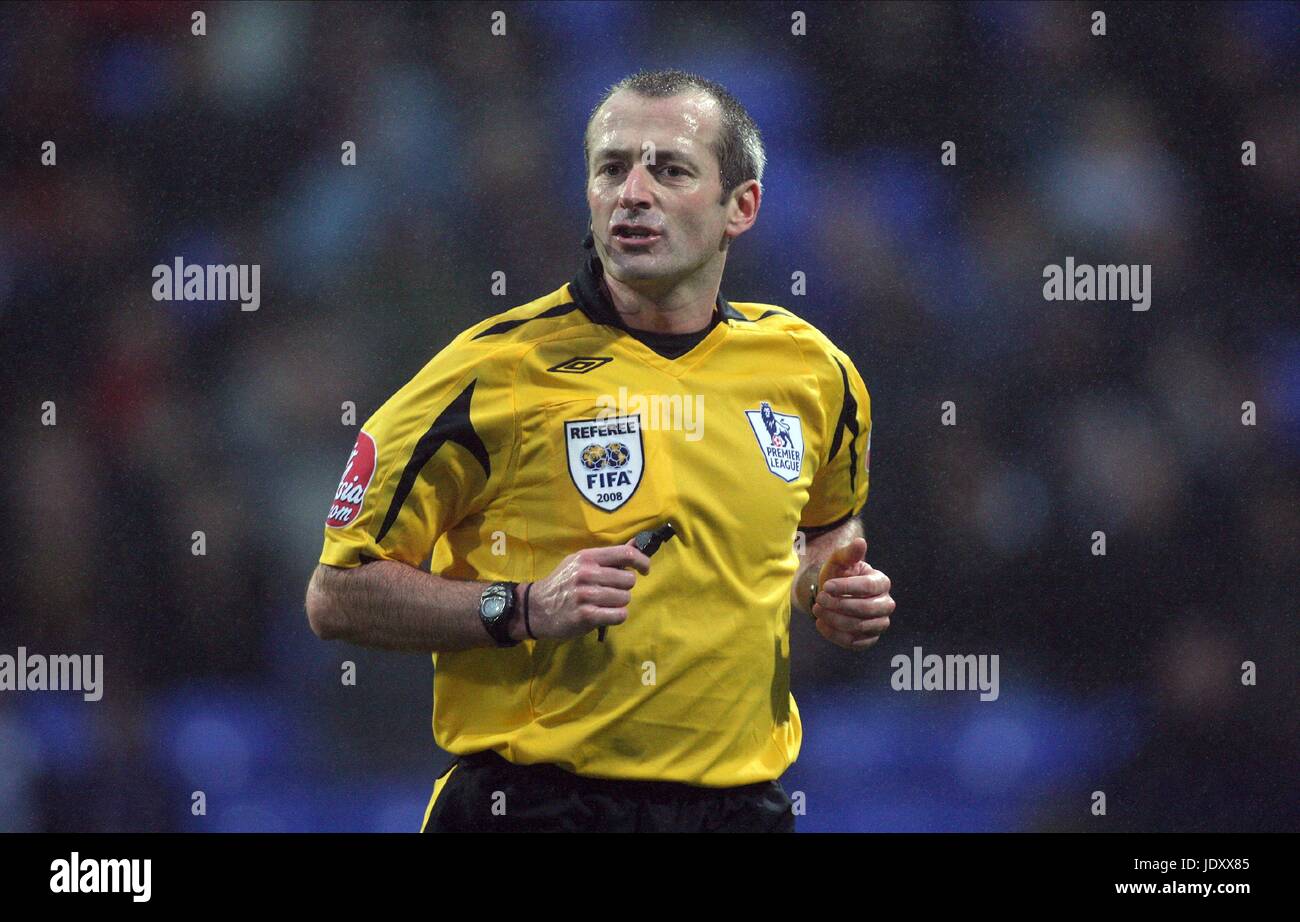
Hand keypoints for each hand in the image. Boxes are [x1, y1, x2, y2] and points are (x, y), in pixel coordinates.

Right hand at [524, 540, 650, 640]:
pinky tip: (604, 614)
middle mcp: (587, 574)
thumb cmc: (562, 584)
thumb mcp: (580, 563)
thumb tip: (637, 545)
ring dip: (619, 603)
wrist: (535, 608)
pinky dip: (616, 616)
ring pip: (625, 598)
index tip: (645, 569)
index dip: (642, 561)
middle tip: (611, 591)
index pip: (626, 554)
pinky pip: (619, 615)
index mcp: (587, 557)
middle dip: (624, 587)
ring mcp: (586, 595)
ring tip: (604, 604)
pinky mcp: (586, 616)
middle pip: (629, 580)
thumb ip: (608, 557)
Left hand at [812, 537, 893, 649]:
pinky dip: (835, 635)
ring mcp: (879, 624)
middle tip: (819, 599)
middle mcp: (886, 604)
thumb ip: (848, 553)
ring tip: (817, 609)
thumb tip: (860, 541)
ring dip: (834, 619)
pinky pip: (854, 642)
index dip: (847, 587)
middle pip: (866, 610)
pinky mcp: (868, 640)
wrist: (832, 595)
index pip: (869, 587)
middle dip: (839, 605)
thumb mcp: (839, 561)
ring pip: (859, 627)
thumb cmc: (838, 575)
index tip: (826, 586)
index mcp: (882, 582)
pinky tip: (820, 624)